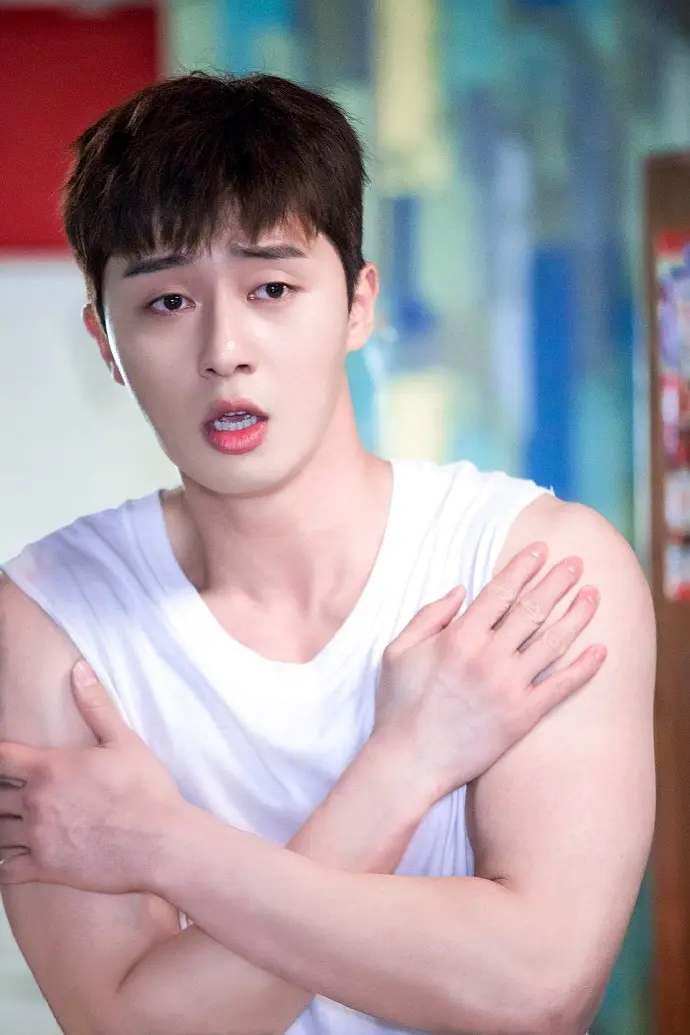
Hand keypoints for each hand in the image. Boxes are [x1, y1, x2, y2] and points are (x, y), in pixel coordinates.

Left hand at [0, 662, 180, 891]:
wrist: (161, 844)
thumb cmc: (145, 791)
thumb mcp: (124, 741)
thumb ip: (96, 705)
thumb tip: (78, 669)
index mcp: (51, 769)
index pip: (2, 757)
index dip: (0, 756)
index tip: (7, 759)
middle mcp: (37, 802)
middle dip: (2, 792)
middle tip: (12, 792)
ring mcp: (38, 838)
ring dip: (1, 824)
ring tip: (11, 820)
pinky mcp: (45, 868)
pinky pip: (5, 868)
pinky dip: (3, 862)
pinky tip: (10, 855)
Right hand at [372, 543, 605, 803]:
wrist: (409, 761)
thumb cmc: (399, 705)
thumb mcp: (397, 651)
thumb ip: (428, 615)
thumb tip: (461, 589)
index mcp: (458, 637)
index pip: (500, 592)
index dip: (523, 567)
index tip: (540, 549)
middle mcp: (488, 658)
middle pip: (532, 610)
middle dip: (557, 582)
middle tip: (577, 562)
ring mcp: (508, 687)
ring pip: (552, 642)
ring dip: (576, 615)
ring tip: (594, 595)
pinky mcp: (522, 716)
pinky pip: (560, 687)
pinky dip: (583, 668)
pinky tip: (600, 650)